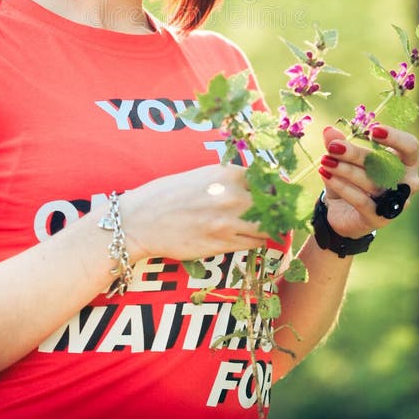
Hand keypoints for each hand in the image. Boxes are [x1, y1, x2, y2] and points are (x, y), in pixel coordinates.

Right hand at [118, 163, 268, 261]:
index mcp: (227, 173)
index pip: (268, 181)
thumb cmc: (168, 194)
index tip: (277, 196)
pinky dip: (255, 241)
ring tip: (265, 228)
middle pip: (273, 205)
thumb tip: (255, 185)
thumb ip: (228, 179)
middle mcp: (232, 196)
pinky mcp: (222, 244)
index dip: (275, 190)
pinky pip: (253, 244)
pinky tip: (249, 237)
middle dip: (277, 211)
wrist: (141, 220)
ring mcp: (228, 222)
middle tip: (277, 215)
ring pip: (267, 228)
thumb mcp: (201, 175)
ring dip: (268, 229)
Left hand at [318, 124, 418, 238]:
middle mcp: (408, 182)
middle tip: (333, 147)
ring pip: (372, 183)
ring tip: (325, 161)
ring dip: (346, 170)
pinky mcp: (380, 219)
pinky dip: (343, 187)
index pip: (410, 146)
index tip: (373, 130)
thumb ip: (339, 143)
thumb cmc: (352, 177)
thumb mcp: (344, 158)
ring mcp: (397, 203)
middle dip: (356, 154)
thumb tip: (328, 131)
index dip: (395, 138)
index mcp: (407, 161)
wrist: (344, 211)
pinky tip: (326, 175)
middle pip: (386, 165)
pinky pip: (362, 201)